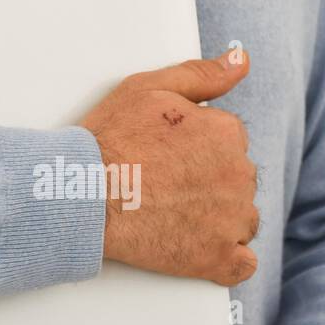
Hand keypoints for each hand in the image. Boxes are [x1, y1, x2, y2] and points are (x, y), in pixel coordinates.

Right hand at [79, 50, 258, 286]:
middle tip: (167, 187)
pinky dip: (228, 260)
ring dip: (219, 219)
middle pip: (237, 180)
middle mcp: (238, 174)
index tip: (171, 159)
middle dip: (211, 183)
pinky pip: (242, 264)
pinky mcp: (216, 257)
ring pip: (242, 219)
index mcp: (226, 132)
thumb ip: (202, 74)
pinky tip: (203, 250)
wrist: (82, 196)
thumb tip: (241, 60)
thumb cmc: (109, 141)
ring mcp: (231, 219)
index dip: (199, 149)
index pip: (229, 141)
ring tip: (175, 216)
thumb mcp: (150, 88)